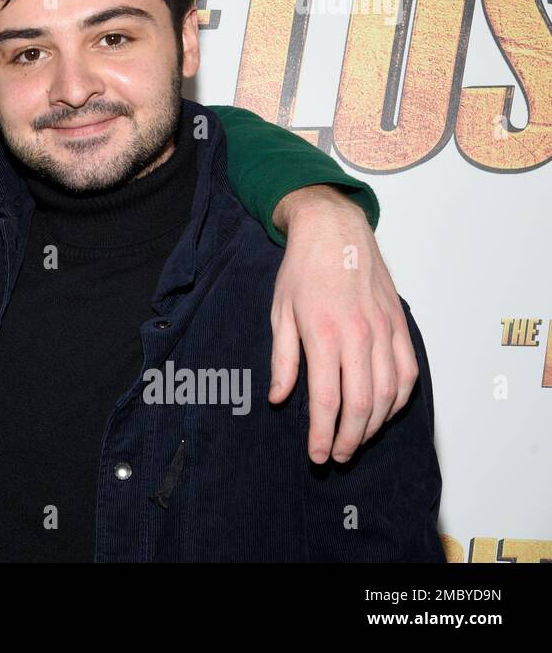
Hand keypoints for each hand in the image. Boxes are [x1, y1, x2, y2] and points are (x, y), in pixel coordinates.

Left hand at [268, 185, 417, 464]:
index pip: (327, 399)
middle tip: (338, 456)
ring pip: (389, 394)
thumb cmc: (303, 270)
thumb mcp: (279, 312)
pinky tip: (384, 411)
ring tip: (357, 440)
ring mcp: (384, 330)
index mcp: (323, 333)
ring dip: (375, 425)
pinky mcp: (400, 325)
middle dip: (350, 439)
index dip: (323, 434)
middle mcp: (358, 334)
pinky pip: (408, 372)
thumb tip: (280, 399)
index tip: (317, 454)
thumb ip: (283, 360)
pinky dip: (399, 399)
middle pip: (362, 404)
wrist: (335, 230)